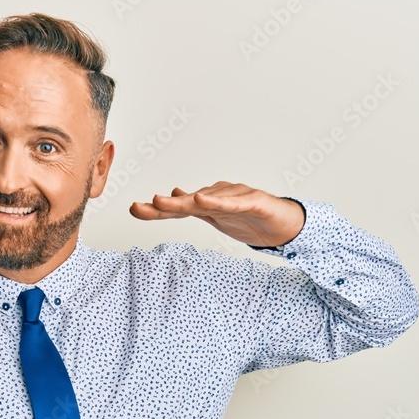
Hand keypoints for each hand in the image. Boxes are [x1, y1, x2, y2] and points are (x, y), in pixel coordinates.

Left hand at [130, 182, 305, 247]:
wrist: (284, 224)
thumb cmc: (249, 218)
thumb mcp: (216, 217)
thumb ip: (194, 208)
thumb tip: (172, 194)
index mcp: (207, 204)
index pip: (178, 208)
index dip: (157, 210)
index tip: (134, 209)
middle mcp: (219, 195)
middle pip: (189, 202)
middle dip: (167, 204)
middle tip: (148, 204)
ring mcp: (237, 197)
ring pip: (210, 200)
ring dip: (188, 200)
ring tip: (166, 201)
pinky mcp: (255, 201)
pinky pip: (236, 202)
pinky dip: (220, 201)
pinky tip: (205, 200)